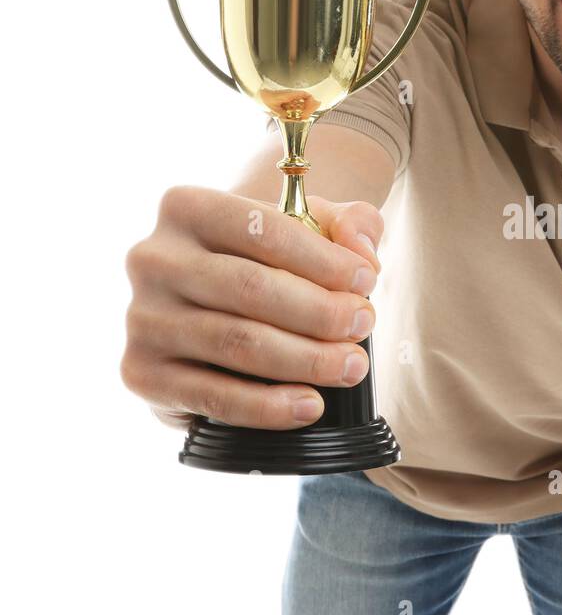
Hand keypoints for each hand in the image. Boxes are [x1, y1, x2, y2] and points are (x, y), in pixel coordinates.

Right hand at [121, 186, 382, 430]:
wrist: (211, 312)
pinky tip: (311, 405)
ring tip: (351, 366)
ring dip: (306, 359)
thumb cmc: (269, 263)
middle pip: (250, 288)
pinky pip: (214, 395)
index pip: (263, 230)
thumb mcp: (312, 229)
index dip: (323, 260)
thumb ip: (350, 224)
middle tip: (363, 327)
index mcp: (186, 208)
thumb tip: (362, 251)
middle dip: (320, 312)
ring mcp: (142, 318)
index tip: (366, 284)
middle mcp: (153, 259)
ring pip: (236, 342)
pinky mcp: (142, 373)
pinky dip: (269, 406)